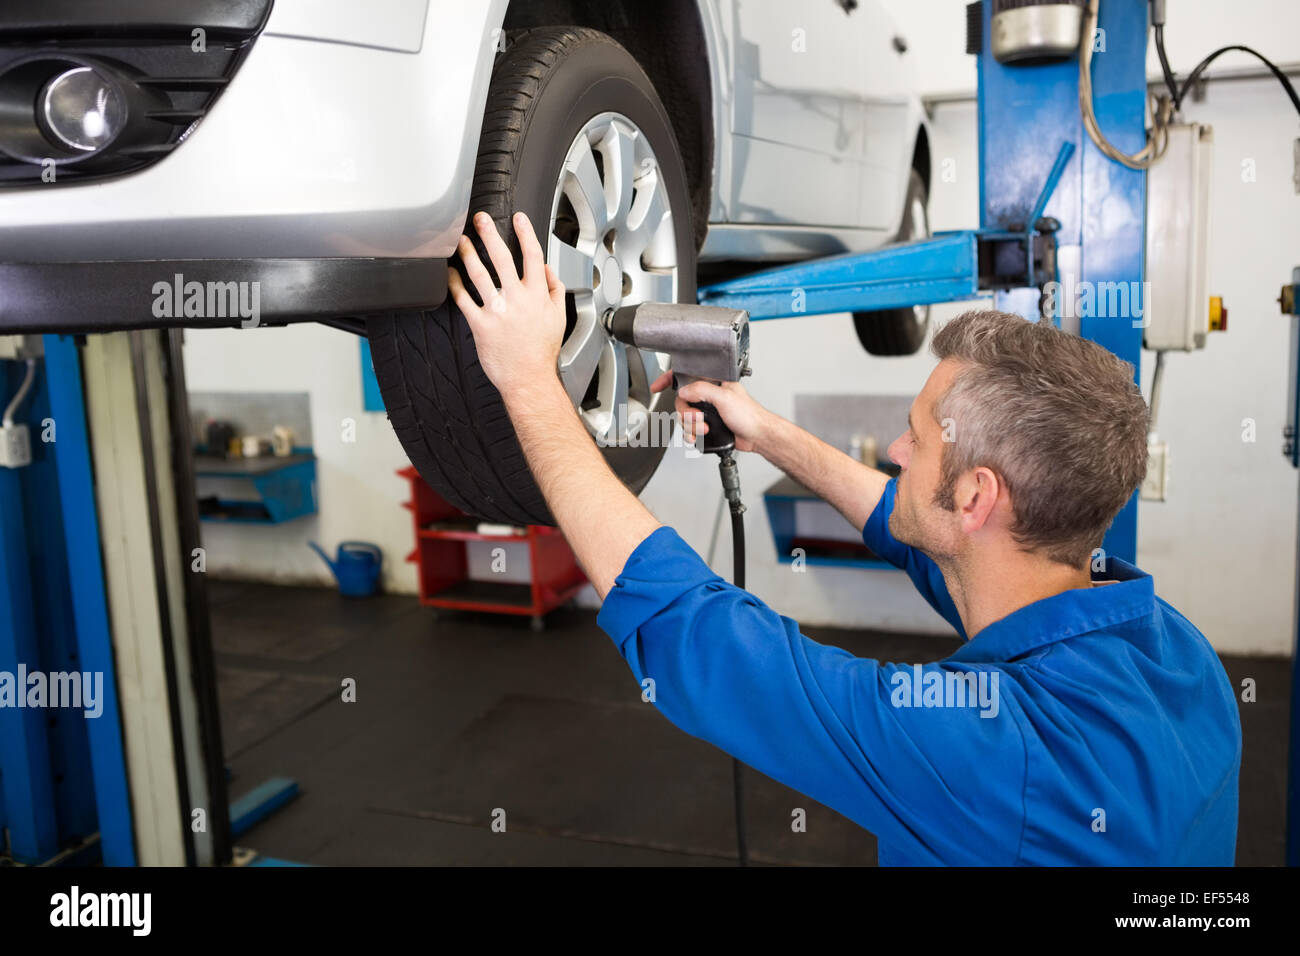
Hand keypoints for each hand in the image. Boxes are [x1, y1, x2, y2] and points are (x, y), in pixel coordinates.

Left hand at [448, 210, 566, 399]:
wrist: (528, 378)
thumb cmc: (542, 351)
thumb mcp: (559, 317)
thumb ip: (555, 290)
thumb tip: (547, 270)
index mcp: (538, 295)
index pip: (532, 255)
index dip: (525, 233)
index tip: (519, 219)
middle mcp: (517, 299)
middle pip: (502, 258)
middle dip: (490, 234)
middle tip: (481, 220)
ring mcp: (497, 311)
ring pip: (480, 274)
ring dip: (469, 254)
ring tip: (462, 241)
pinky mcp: (480, 324)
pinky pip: (464, 299)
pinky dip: (455, 284)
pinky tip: (450, 274)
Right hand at [650, 371, 772, 453]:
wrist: (757, 436)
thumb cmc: (749, 415)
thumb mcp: (724, 397)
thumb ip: (702, 390)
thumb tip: (684, 391)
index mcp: (713, 382)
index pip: (687, 375)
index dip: (669, 379)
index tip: (657, 386)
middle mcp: (708, 395)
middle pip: (682, 401)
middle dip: (687, 413)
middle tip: (699, 418)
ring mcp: (707, 411)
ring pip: (684, 417)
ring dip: (692, 426)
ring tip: (706, 429)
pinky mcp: (707, 425)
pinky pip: (690, 429)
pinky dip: (692, 435)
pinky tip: (700, 436)